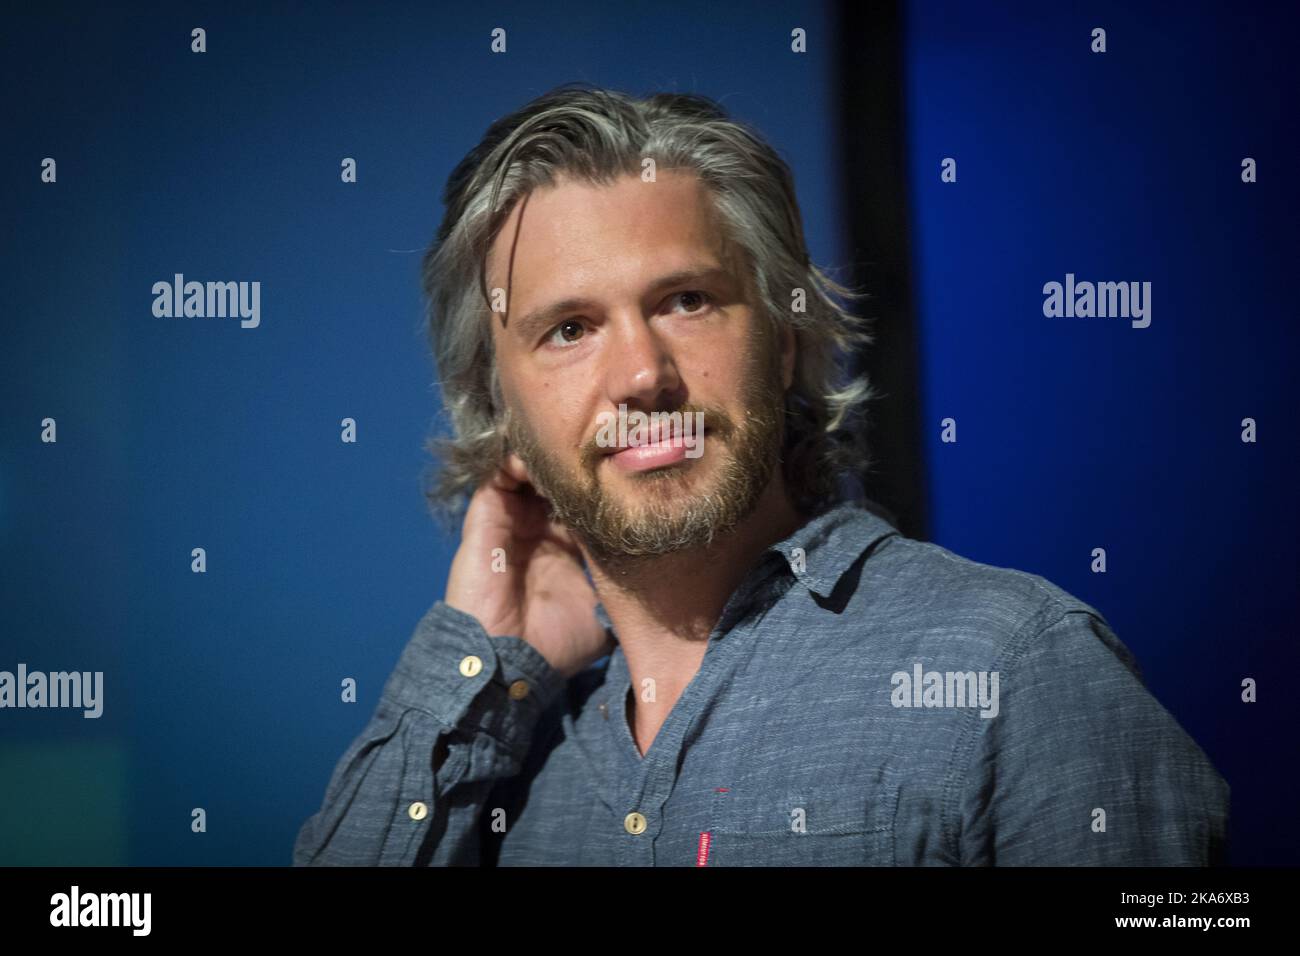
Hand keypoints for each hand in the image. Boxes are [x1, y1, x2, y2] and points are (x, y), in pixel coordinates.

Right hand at [443, 453, 613, 679]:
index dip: (607, 486)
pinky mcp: (487, 515)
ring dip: (554, 457)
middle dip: (582, 463)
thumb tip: (662, 580)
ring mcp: (513, 520)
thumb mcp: (605, 616)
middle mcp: (540, 529)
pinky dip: (521, 459)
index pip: (587, 503)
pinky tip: (549, 457)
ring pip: (532, 470)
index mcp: (568, 548)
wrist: (509, 660)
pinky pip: (500, 473)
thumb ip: (624, 591)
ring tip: (579, 447)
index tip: (633, 468)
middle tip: (609, 444)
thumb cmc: (557, 643)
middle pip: (560, 481)